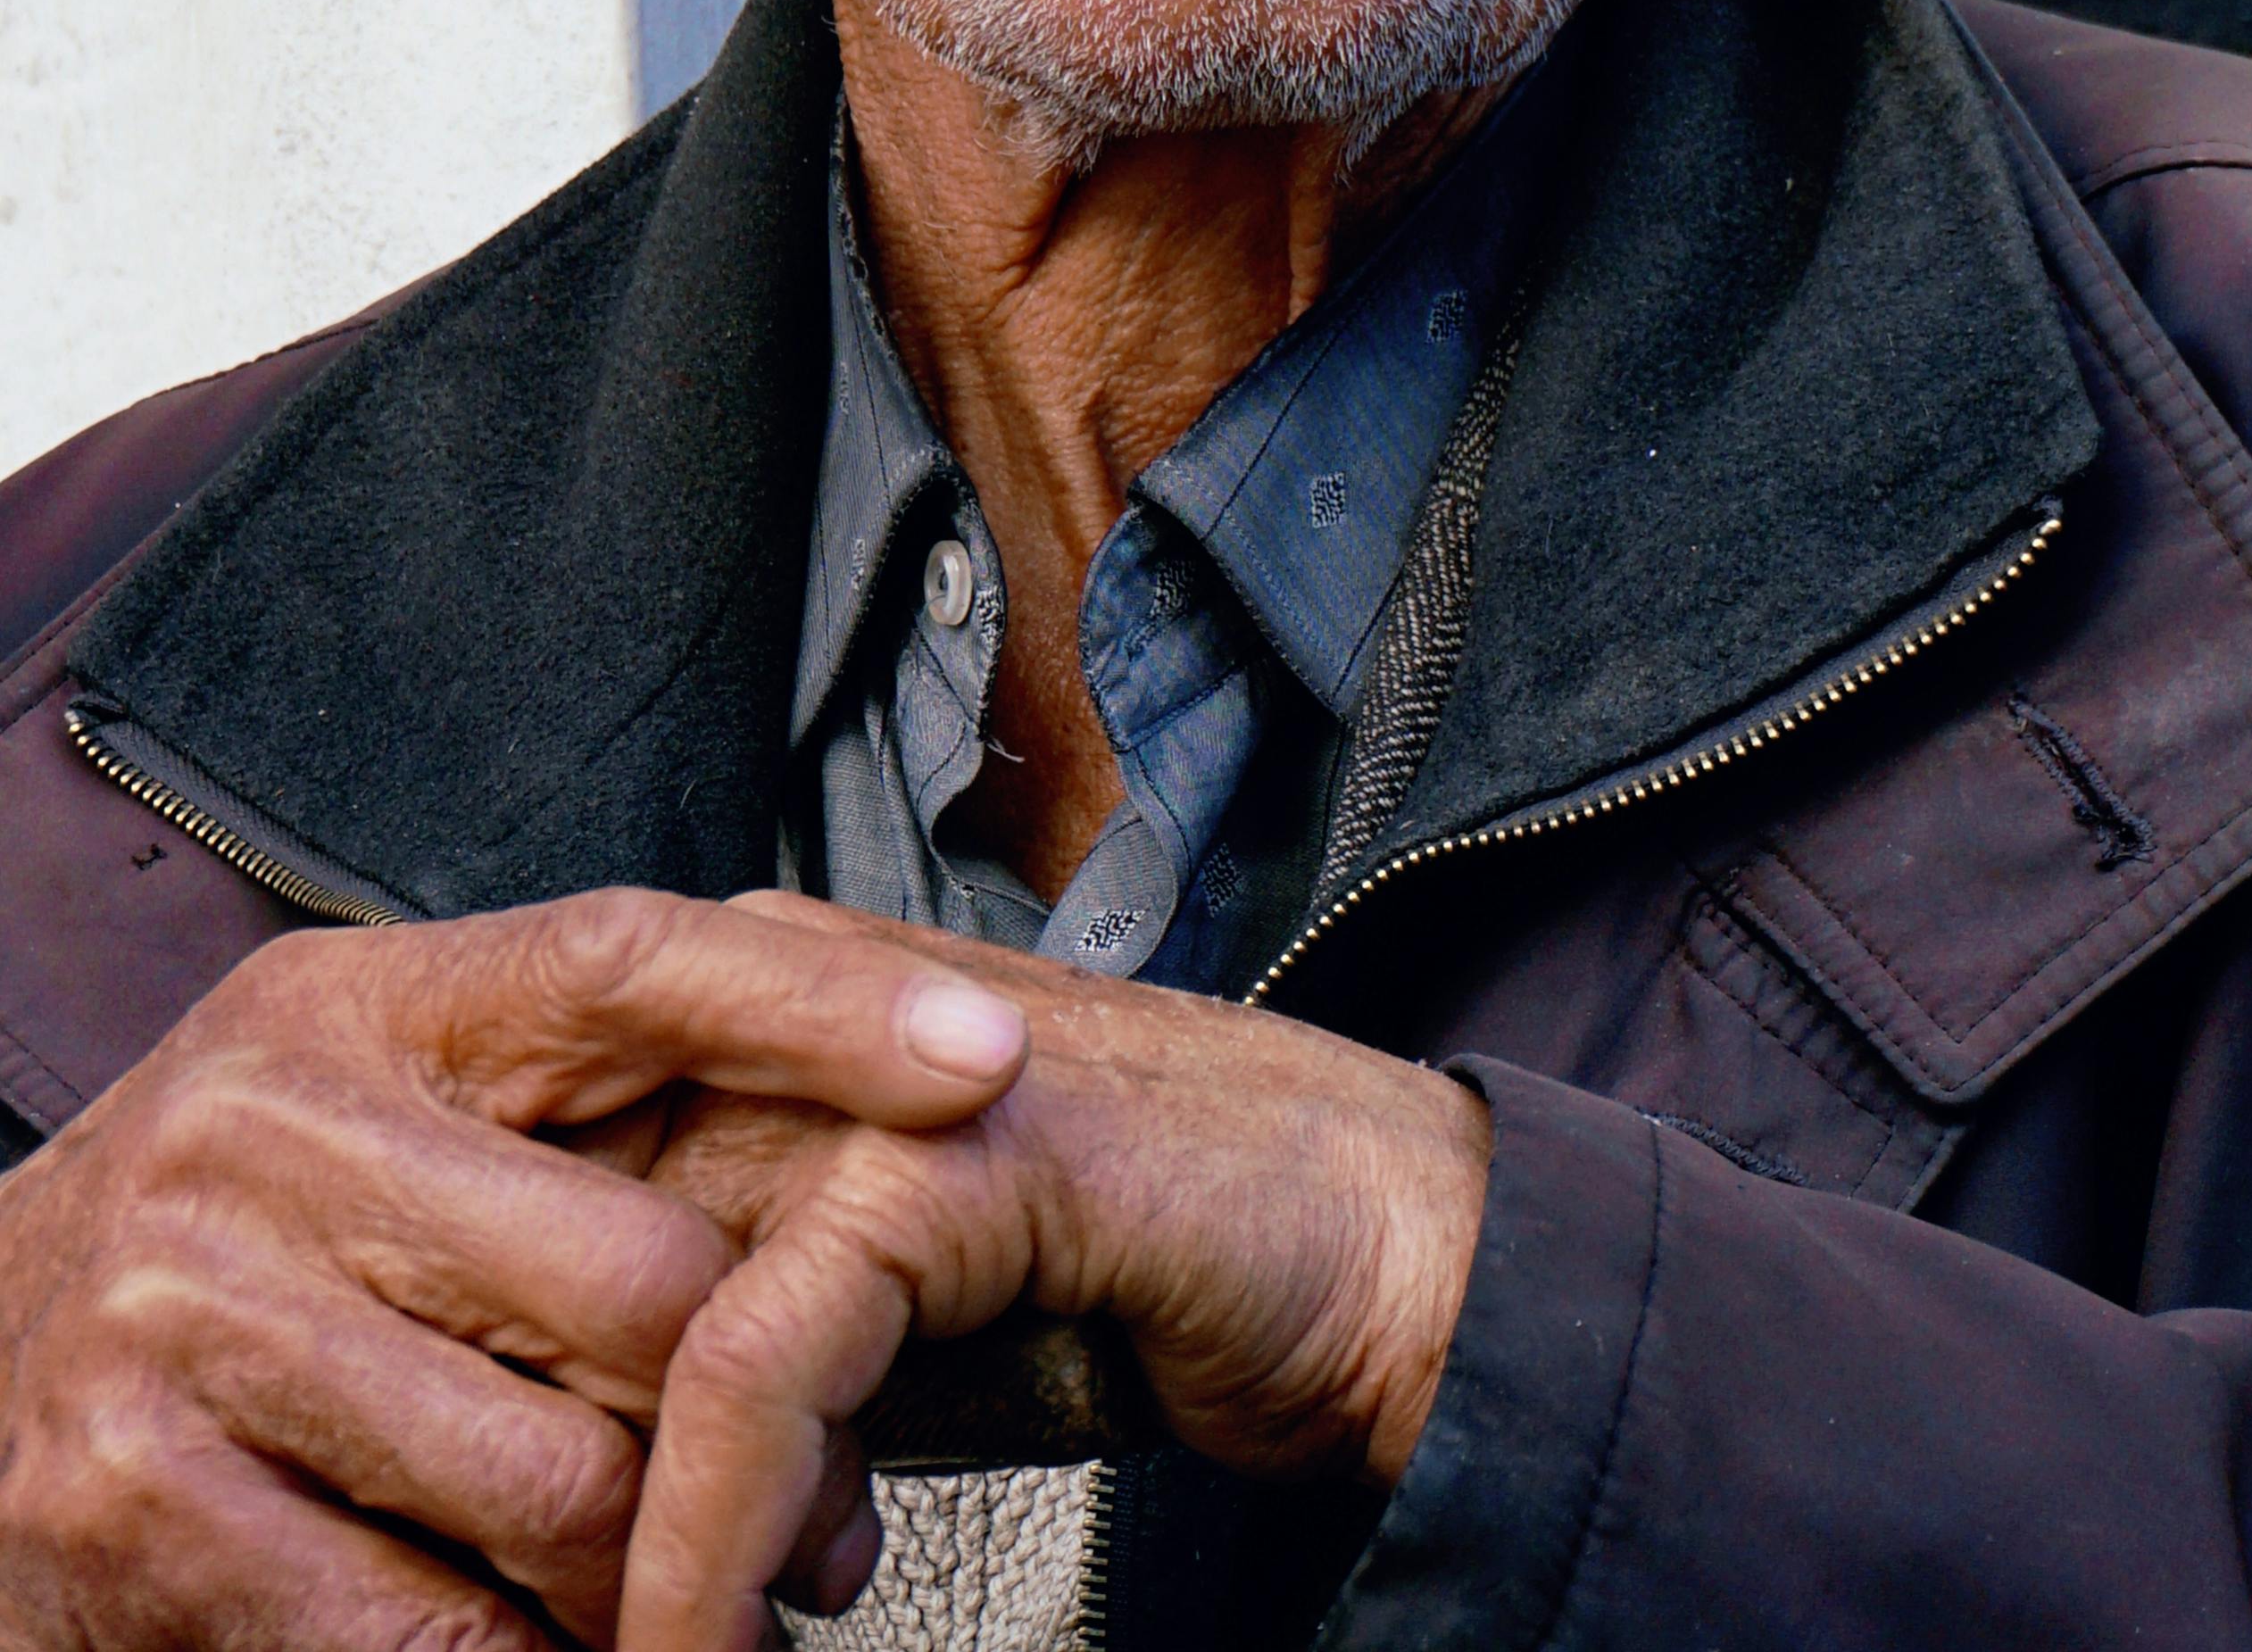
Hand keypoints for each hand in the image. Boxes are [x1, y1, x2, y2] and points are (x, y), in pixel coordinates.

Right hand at [0, 889, 1028, 1651]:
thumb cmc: (239, 1241)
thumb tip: (864, 1134)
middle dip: (766, 1419)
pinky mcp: (135, 1509)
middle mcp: (265, 1131)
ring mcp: (187, 1319)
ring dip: (660, 1580)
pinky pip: (425, 1634)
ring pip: (555, 1477)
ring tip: (698, 1608)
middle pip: (632, 1272)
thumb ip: (570, 1114)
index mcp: (356, 1009)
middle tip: (834, 1516)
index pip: (622, 959)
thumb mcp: (381, 1108)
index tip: (984, 1064)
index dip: (816, 1007)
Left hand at [616, 895, 1491, 1651]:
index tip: (532, 1575)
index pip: (542, 1195)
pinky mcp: (952, 1147)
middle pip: (558, 1245)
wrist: (1396, 1260)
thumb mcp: (913, 1316)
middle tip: (581, 1634)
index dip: (514, 1397)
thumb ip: (763, 1340)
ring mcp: (874, 1064)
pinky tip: (716, 1639)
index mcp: (773, 1010)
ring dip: (614, 1533)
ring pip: (630, 1306)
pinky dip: (713, 1535)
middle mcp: (799, 1005)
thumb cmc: (1171, 1277)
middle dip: (552, 1475)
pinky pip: (753, 1363)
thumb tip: (595, 1480)